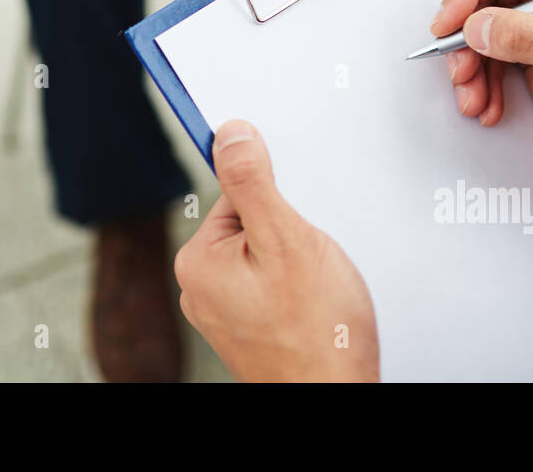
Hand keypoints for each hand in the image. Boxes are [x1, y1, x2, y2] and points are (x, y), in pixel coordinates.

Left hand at [174, 120, 378, 381]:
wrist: (334, 397)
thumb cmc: (316, 334)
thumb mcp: (287, 240)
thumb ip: (253, 183)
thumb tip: (230, 133)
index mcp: (198, 261)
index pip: (236, 193)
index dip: (277, 197)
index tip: (296, 215)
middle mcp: (202, 288)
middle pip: (253, 222)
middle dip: (291, 231)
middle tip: (313, 260)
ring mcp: (226, 310)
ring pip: (267, 254)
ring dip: (298, 260)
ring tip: (318, 287)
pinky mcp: (250, 326)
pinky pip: (272, 284)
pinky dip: (298, 286)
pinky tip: (316, 303)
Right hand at [432, 0, 532, 171]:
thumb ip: (527, 39)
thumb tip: (478, 25)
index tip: (449, 23)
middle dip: (466, 36)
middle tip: (460, 67)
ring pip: (479, 25)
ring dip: (469, 64)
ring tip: (474, 95)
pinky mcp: (528, 43)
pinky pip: (486, 51)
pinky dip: (479, 78)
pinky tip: (487, 102)